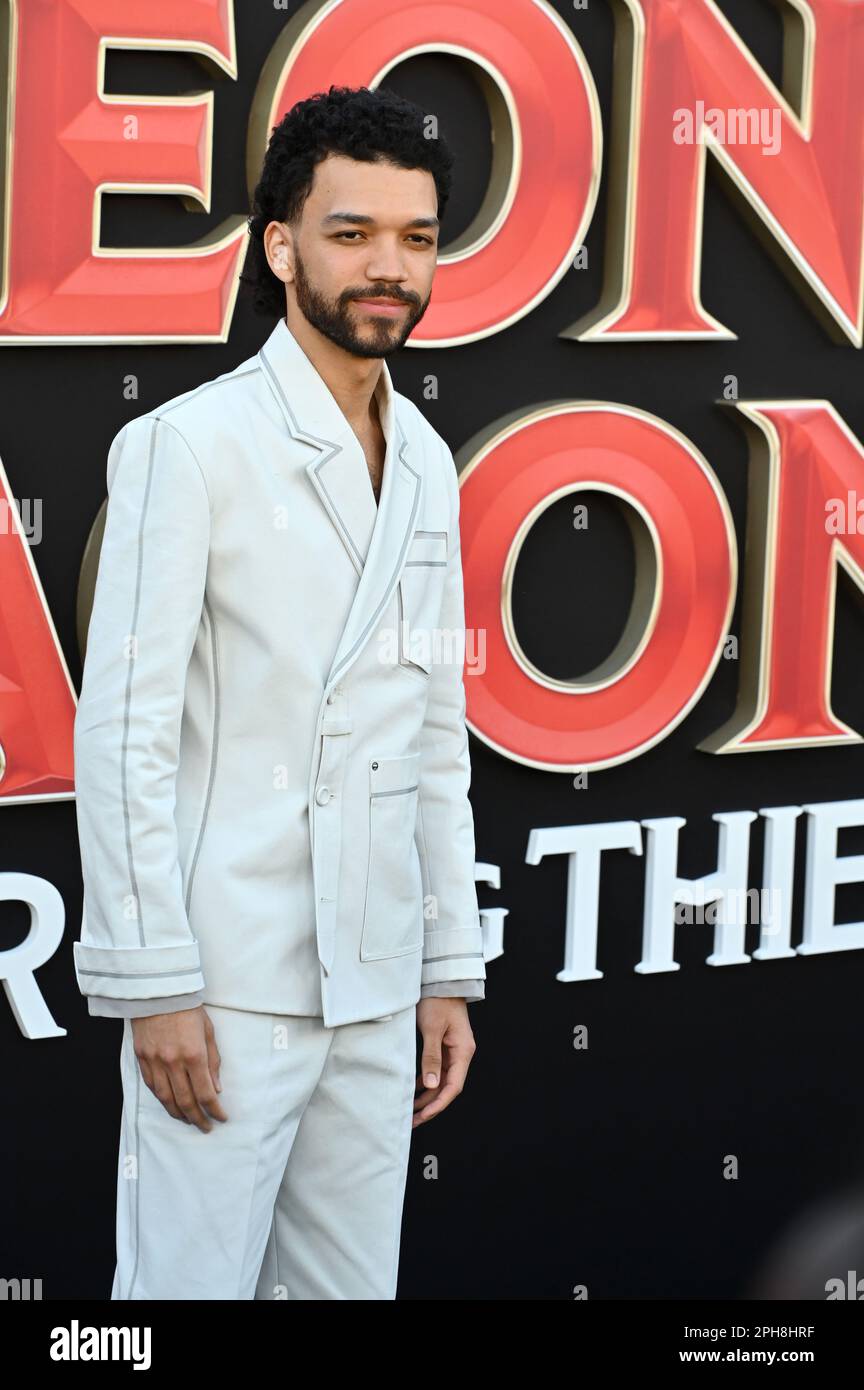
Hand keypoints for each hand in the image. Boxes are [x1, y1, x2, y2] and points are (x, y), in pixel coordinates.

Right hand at [131, 1006, 226, 1132]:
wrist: (158, 991)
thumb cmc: (188, 1008)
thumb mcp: (208, 1031)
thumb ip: (213, 1062)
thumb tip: (216, 1089)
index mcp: (194, 1054)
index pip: (205, 1093)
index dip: (214, 1110)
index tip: (221, 1118)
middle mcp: (173, 1062)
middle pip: (186, 1101)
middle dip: (198, 1118)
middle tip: (206, 1127)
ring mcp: (155, 1061)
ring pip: (166, 1099)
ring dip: (179, 1114)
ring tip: (188, 1120)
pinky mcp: (142, 1058)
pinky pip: (152, 1086)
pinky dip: (162, 1099)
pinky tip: (170, 1104)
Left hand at [413, 997, 476, 1127]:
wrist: (442, 980)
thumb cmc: (438, 1001)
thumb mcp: (432, 1029)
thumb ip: (431, 1057)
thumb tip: (431, 1086)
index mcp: (463, 1051)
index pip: (453, 1086)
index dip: (438, 1104)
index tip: (423, 1116)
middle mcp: (461, 1053)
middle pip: (447, 1086)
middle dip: (430, 1105)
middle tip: (412, 1120)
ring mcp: (453, 1049)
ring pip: (441, 1079)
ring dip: (427, 1095)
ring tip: (410, 1109)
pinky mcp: (444, 1044)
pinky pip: (437, 1069)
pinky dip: (426, 1081)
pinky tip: (414, 1089)